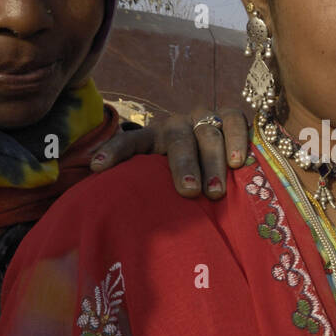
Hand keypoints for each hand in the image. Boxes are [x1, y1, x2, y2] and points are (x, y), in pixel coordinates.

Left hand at [90, 108, 250, 199]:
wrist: (216, 148)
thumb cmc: (183, 178)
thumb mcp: (159, 180)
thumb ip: (145, 191)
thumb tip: (115, 220)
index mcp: (151, 138)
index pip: (129, 141)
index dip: (112, 151)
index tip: (96, 168)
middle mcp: (175, 126)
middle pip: (177, 141)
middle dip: (183, 165)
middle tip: (188, 191)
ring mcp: (203, 118)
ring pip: (207, 135)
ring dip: (212, 163)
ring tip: (215, 192)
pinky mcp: (229, 115)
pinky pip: (234, 122)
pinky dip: (237, 140)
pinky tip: (238, 161)